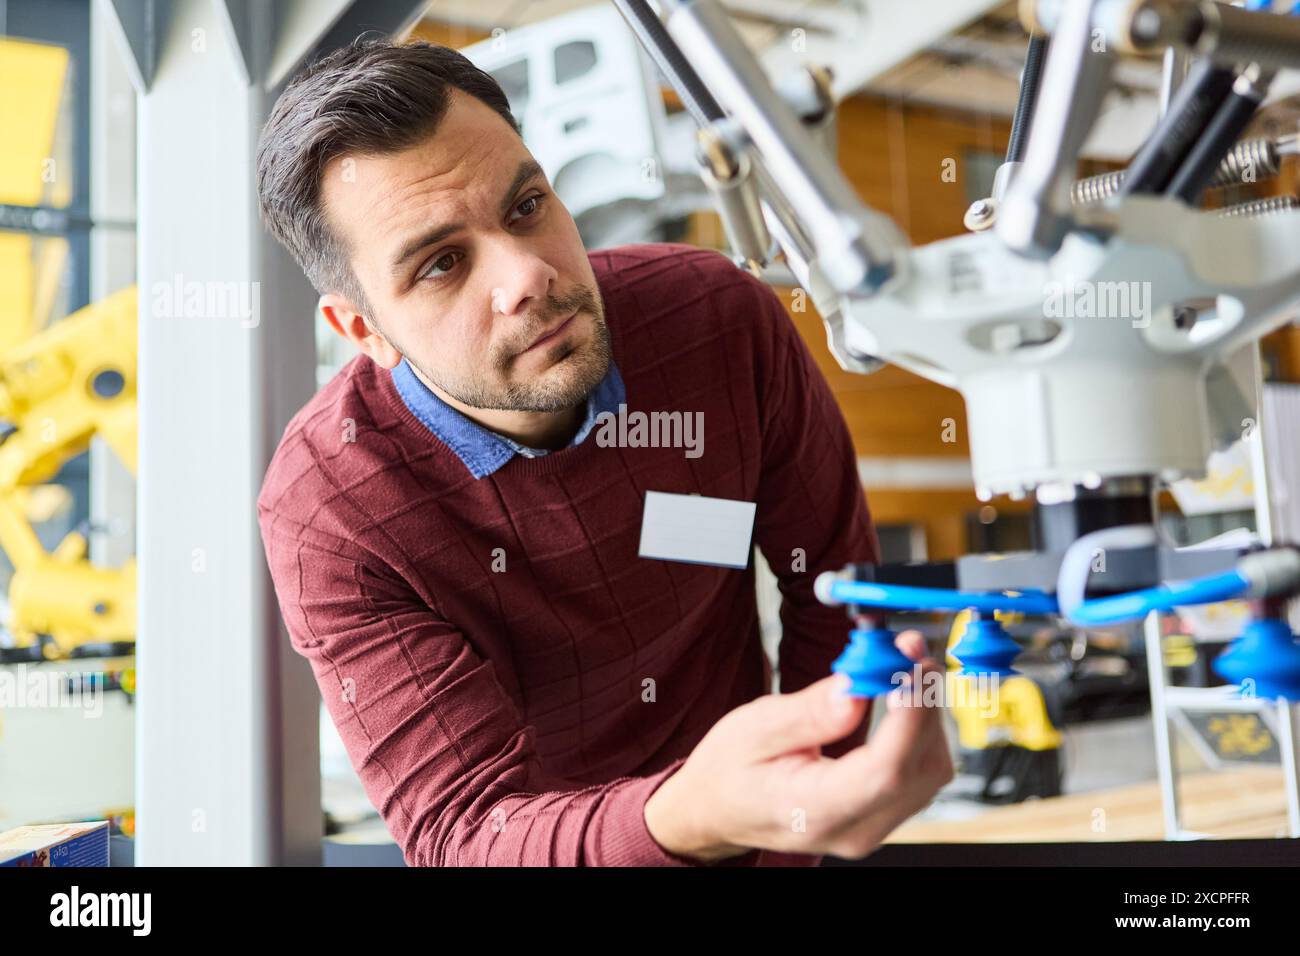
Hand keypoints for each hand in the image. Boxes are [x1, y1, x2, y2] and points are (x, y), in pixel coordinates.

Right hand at [644, 630, 952, 861]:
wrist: (719, 809)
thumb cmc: (730, 770)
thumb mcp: (754, 728)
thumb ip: (810, 712)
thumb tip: (858, 687)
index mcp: (814, 810)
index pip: (884, 772)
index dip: (910, 717)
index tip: (911, 665)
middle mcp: (853, 829)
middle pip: (919, 769)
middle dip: (923, 701)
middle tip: (907, 647)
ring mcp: (872, 827)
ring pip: (930, 769)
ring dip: (925, 710)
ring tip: (900, 663)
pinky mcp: (882, 813)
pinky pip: (921, 771)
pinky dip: (919, 727)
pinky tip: (900, 693)